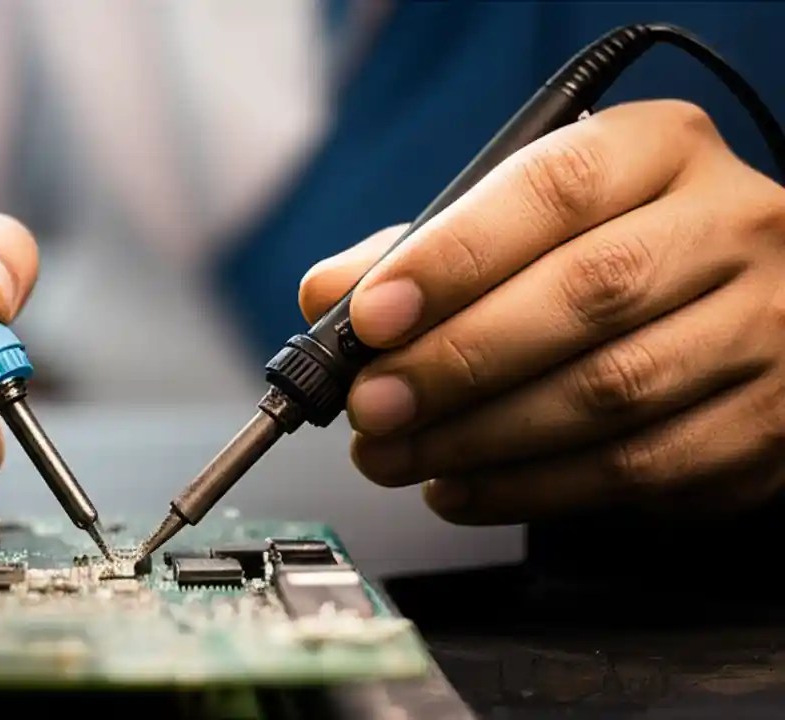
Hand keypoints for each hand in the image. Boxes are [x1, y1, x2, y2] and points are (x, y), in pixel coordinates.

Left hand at [299, 100, 784, 523]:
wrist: (747, 306)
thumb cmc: (611, 251)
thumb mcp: (530, 219)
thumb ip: (428, 246)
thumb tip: (328, 295)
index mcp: (660, 151)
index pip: (553, 190)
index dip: (452, 257)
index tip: (370, 316)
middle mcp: (732, 227)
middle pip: (586, 295)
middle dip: (454, 361)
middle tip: (369, 405)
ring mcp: (766, 328)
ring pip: (611, 394)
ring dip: (477, 437)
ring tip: (395, 454)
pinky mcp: (768, 423)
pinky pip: (639, 470)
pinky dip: (529, 490)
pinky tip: (460, 486)